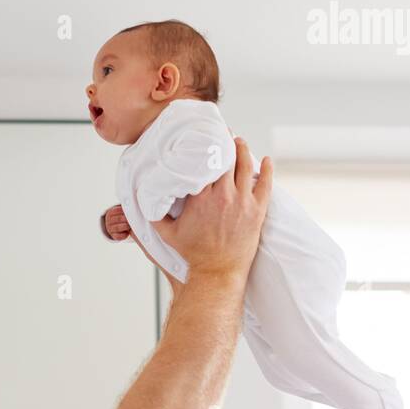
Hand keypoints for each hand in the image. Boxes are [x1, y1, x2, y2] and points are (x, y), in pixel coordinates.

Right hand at [102, 204, 131, 240]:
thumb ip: (126, 209)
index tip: (133, 211)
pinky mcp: (114, 236)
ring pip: (118, 227)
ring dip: (126, 226)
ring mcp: (110, 229)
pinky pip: (119, 236)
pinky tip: (128, 232)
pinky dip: (125, 234)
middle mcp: (109, 221)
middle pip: (119, 219)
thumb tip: (134, 205)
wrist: (114, 227)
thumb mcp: (121, 211)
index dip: (126, 211)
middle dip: (127, 219)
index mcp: (110, 213)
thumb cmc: (121, 217)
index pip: (117, 210)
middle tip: (134, 219)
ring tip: (131, 225)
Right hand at [150, 138, 272, 280]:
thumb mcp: (167, 234)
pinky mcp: (257, 211)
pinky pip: (266, 183)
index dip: (205, 145)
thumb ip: (154, 214)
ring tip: (239, 143)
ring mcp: (242, 202)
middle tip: (222, 134)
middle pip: (226, 157)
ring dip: (243, 150)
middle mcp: (223, 195)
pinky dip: (267, 169)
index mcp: (201, 198)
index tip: (203, 137)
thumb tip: (142, 199)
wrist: (216, 273)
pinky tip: (266, 160)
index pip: (205, 160)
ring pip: (245, 165)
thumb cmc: (193, 255)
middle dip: (224, 142)